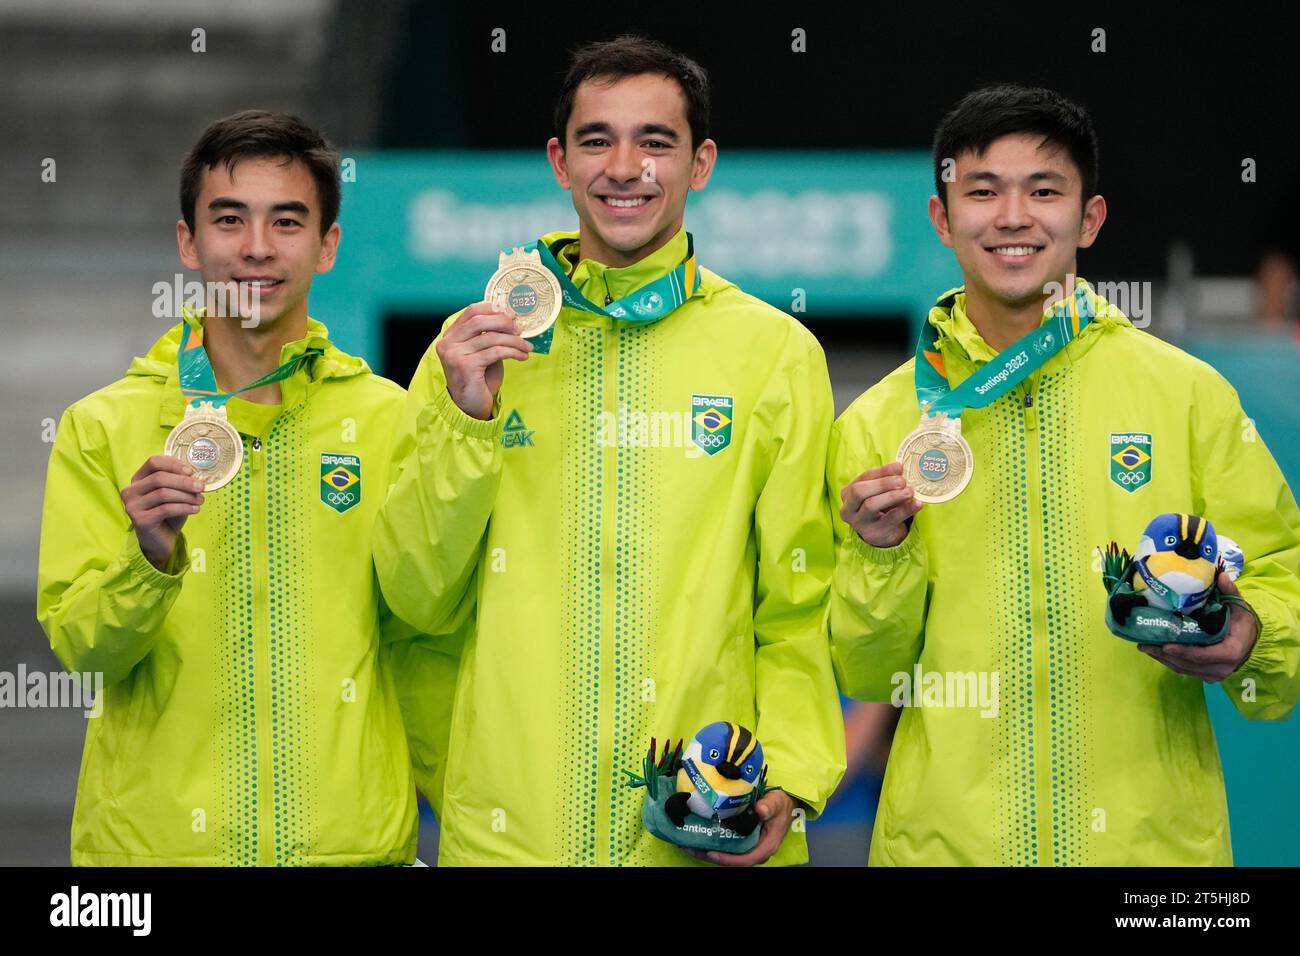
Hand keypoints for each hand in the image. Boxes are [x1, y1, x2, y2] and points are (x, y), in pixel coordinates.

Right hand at [120, 455, 204, 569]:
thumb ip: (180, 483)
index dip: (173, 464)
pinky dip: (184, 507)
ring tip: (200, 500)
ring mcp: (132, 506)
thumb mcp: (174, 494)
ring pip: (163, 493)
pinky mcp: (140, 520)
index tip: (191, 471)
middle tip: (201, 487)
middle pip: (159, 478)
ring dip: (186, 496)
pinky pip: (165, 509)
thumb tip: (196, 475)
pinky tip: (195, 509)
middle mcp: (130, 491)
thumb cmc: (168, 514)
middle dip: (184, 481)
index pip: (153, 462)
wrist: (160, 540)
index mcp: (138, 479)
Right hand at [435, 302, 533, 420]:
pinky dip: (513, 352)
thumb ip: (489, 336)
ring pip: (491, 338)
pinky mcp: (466, 366)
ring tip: (527, 347)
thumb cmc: (478, 379)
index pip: (471, 312)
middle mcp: (448, 343)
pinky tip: (523, 356)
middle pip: (479, 321)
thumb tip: (511, 320)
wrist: (470, 407)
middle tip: (520, 329)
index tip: (511, 313)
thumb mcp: (483, 353)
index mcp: (450, 336)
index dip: (492, 308)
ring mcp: (455, 354)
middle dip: (504, 322)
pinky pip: (495, 352)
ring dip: (514, 341)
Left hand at [680, 790, 800, 866]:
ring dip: (707, 851)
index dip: (727, 859)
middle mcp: (756, 850)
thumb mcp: (777, 803)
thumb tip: (760, 810)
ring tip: (687, 844)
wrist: (784, 803)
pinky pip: (726, 846)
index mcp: (766, 846)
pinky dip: (712, 843)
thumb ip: (769, 806)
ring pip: (727, 854)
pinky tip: (698, 837)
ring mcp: (748, 846)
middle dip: (710, 856)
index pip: (745, 859)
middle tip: (690, 848)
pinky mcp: (742, 841)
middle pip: (731, 860)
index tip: (711, 853)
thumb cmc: (781, 804)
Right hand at [840, 461, 922, 547]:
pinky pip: (889, 519)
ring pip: (871, 505)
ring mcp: (859, 523)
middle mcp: (848, 508)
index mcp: (847, 493)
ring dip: (892, 496)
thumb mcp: (878, 492)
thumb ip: (886, 479)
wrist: (880, 533)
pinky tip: (917, 504)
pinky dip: (905, 510)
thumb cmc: (879, 506)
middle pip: (860, 491)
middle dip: (882, 484)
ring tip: (909, 491)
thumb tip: (898, 467)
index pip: (863, 478)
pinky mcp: (873, 533)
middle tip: (902, 481)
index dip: (881, 471)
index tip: (899, 467)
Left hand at [1139, 572, 1259, 681]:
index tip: (1165, 646)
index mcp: (1231, 651)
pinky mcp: (1207, 675)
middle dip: (1165, 655)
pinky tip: (1156, 652)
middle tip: (1145, 644)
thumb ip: (1230, 592)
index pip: (1204, 655)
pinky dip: (1170, 662)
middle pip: (1189, 664)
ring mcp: (1214, 674)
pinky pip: (1186, 670)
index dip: (1184, 652)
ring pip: (1184, 669)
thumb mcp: (1239, 607)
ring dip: (1163, 659)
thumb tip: (1221, 576)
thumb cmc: (1243, 623)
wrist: (1252, 642)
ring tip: (1145, 647)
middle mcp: (1222, 667)